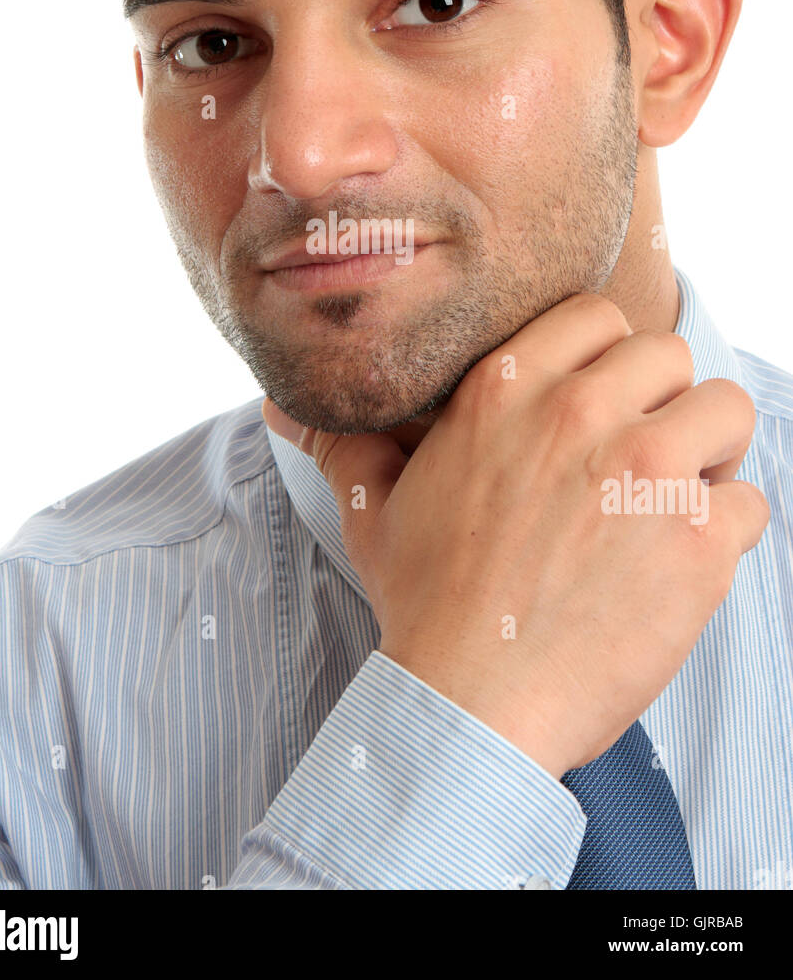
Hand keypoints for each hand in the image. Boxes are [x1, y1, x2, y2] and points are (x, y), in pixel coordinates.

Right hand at [262, 293, 768, 778]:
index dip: (609, 359)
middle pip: (671, 354)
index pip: (599, 316)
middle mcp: (581, 413)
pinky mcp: (698, 539)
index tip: (603, 404)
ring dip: (711, 455)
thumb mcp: (375, 507)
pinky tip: (680, 565)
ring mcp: (646, 471)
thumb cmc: (424, 603)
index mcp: (508, 389)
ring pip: (727, 411)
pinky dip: (728, 533)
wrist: (469, 703)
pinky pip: (750, 503)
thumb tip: (276, 404)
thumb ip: (343, 443)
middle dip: (666, 401)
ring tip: (674, 504)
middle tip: (644, 459)